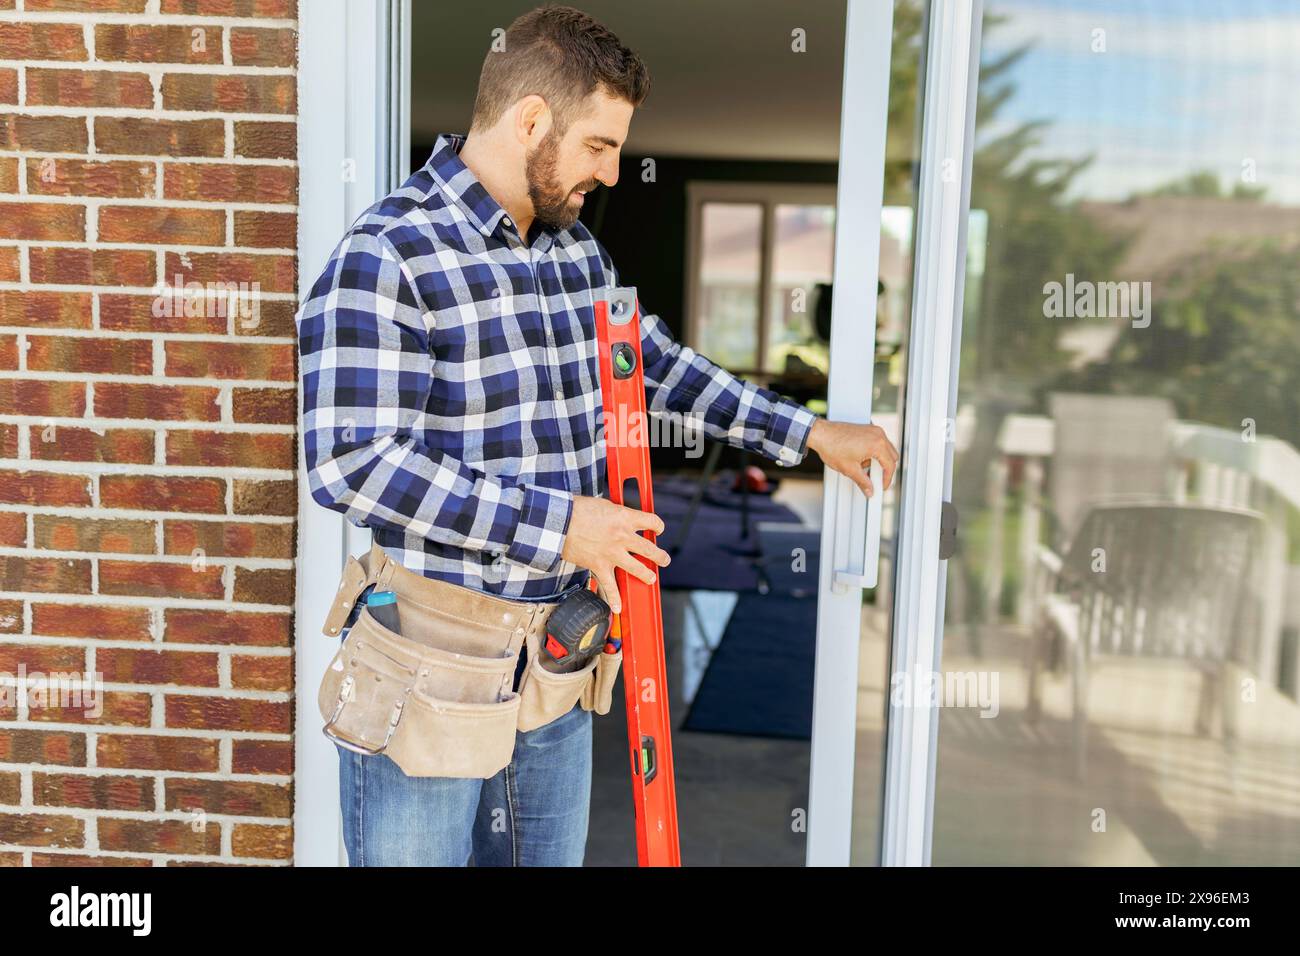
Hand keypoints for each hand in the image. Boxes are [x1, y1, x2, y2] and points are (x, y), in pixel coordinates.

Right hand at [561, 495, 670, 613]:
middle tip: (663, 559)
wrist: (559, 521)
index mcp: (625, 517)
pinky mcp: (600, 566)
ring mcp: (613, 553)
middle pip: (649, 549)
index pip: (652, 521)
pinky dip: (614, 598)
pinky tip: (618, 607)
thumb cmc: (577, 509)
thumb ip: (615, 513)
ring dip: (647, 575)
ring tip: (651, 578)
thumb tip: (619, 517)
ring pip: (638, 568)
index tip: (658, 529)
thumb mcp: (603, 505)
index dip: (658, 526)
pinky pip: (610, 585)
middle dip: (660, 556)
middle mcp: (623, 536)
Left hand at [806, 418, 899, 497]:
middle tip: (874, 479)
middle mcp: (878, 435)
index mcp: (877, 444)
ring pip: (885, 449)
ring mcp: (873, 430)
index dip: (887, 479)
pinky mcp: (867, 428)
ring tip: (862, 468)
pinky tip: (860, 458)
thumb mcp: (850, 469)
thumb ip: (863, 482)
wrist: (820, 433)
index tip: (881, 486)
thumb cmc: (832, 446)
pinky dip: (873, 451)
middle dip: (884, 469)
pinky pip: (878, 442)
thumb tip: (870, 490)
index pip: (890, 465)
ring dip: (878, 460)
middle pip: (892, 456)